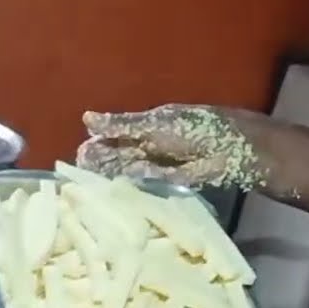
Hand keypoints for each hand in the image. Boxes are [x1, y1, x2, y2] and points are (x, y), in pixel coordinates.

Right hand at [77, 104, 267, 190]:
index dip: (101, 141)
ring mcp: (159, 164)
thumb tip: (87, 119)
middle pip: (122, 152)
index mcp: (150, 125)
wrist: (229, 149)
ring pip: (129, 168)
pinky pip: (143, 182)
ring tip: (87, 177)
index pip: (119, 133)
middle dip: (102, 158)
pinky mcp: (168, 182)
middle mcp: (153, 144)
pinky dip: (128, 184)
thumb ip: (123, 124)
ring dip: (110, 172)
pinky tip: (110, 187)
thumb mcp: (155, 123)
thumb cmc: (195, 128)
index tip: (80, 150)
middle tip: (79, 165)